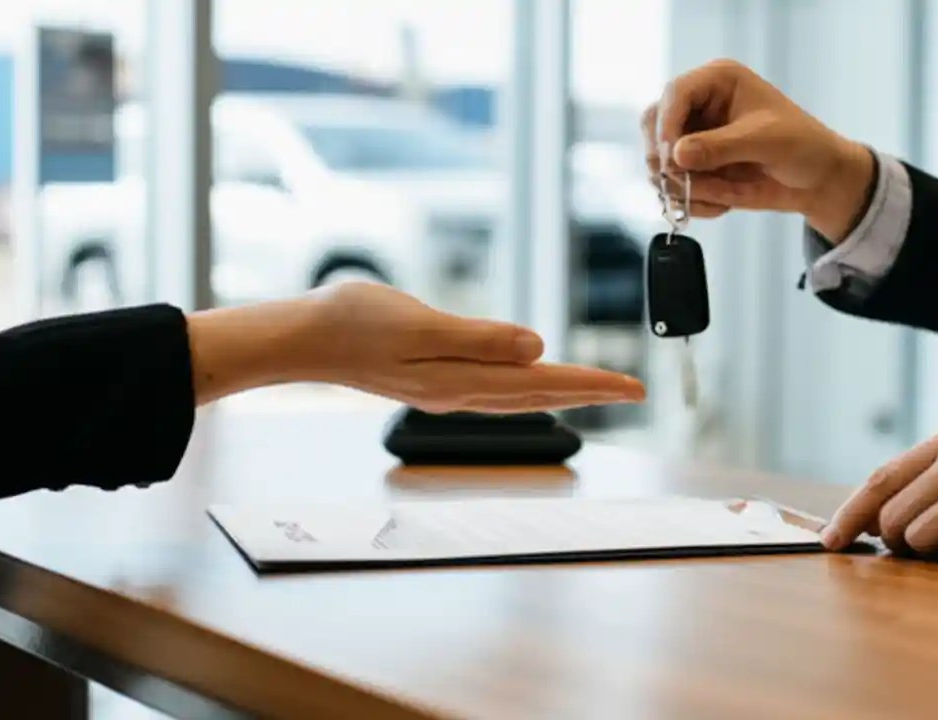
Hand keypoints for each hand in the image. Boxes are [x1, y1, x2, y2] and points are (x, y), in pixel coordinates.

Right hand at [187, 281, 645, 411]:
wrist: (302, 339)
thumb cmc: (353, 321)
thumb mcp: (420, 322)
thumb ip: (481, 337)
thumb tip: (539, 349)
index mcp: (462, 380)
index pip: (544, 383)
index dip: (592, 384)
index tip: (635, 387)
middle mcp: (460, 392)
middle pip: (539, 395)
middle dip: (589, 391)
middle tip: (633, 390)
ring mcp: (446, 389)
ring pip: (520, 395)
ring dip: (563, 391)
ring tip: (597, 388)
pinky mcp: (432, 380)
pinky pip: (497, 389)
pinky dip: (528, 387)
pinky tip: (532, 380)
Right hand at [641, 59, 875, 240]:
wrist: (817, 181)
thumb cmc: (802, 146)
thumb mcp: (765, 141)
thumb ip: (720, 147)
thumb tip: (677, 154)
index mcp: (717, 82)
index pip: (675, 93)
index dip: (668, 123)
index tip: (672, 156)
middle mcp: (699, 106)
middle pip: (654, 125)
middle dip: (666, 159)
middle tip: (685, 182)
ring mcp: (694, 139)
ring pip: (658, 162)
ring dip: (682, 186)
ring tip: (719, 197)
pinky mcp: (695, 169)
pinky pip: (673, 188)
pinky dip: (692, 203)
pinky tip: (722, 204)